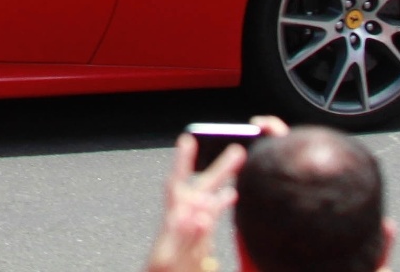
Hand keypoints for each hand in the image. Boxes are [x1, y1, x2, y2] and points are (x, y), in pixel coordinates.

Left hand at [142, 134, 246, 271]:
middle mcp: (183, 215)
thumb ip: (186, 236)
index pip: (177, 181)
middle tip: (237, 150)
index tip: (187, 140)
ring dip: (222, 177)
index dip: (182, 160)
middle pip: (202, 184)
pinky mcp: (199, 235)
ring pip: (209, 195)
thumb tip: (202, 215)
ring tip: (237, 160)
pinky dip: (220, 202)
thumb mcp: (171, 255)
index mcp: (173, 217)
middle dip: (220, 166)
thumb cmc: (162, 268)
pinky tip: (231, 194)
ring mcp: (192, 224)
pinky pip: (211, 214)